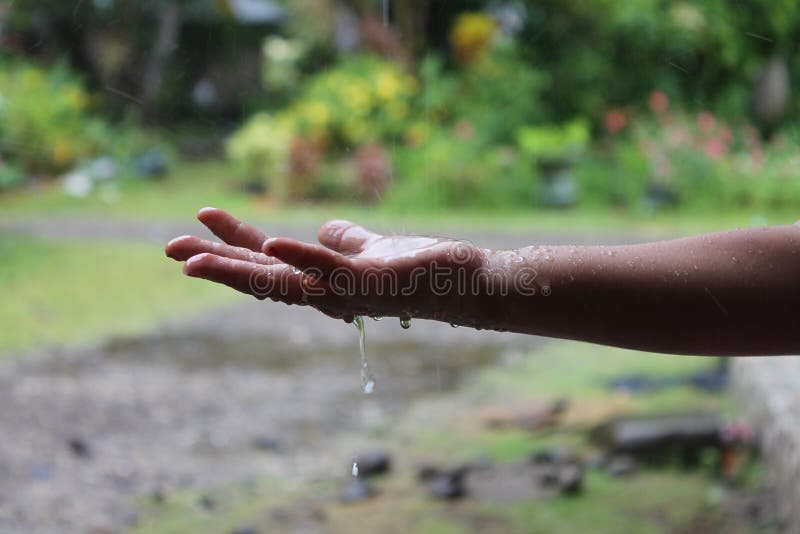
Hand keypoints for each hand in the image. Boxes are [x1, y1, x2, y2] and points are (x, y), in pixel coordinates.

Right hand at [165, 208, 487, 323]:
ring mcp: (347, 292)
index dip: (233, 243)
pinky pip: (331, 270)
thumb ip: (344, 241)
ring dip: (236, 271)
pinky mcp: (372, 282)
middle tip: (168, 248)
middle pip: (261, 279)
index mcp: (325, 279)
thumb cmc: (422, 270)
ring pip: (283, 284)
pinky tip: (271, 245)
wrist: (468, 285)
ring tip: (192, 260)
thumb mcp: (372, 249)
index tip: (201, 217)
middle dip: (215, 263)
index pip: (269, 262)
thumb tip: (323, 230)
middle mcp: (328, 293)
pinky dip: (301, 258)